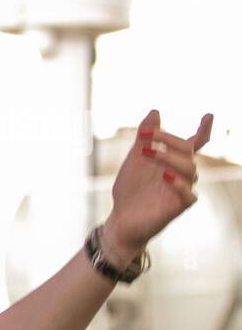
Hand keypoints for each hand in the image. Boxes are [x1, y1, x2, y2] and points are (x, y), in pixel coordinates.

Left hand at [105, 109, 211, 256]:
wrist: (121, 219)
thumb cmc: (130, 190)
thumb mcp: (135, 160)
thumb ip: (144, 137)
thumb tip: (155, 111)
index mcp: (173, 162)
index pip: (194, 144)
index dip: (203, 131)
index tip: (208, 115)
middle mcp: (182, 174)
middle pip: (188, 152)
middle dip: (169, 140)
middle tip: (147, 136)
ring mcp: (181, 190)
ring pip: (189, 169)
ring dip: (168, 158)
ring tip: (147, 153)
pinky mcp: (177, 207)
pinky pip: (189, 195)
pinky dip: (179, 185)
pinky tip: (165, 177)